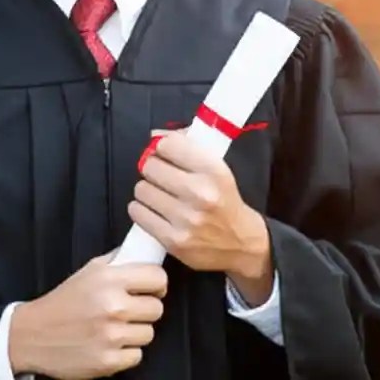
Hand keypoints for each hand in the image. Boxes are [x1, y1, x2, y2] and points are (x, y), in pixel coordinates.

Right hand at [9, 250, 166, 378]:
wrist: (32, 335)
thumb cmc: (62, 302)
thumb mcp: (88, 272)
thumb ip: (117, 263)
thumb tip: (144, 254)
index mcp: (108, 279)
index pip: (157, 278)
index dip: (157, 284)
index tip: (151, 289)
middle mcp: (112, 306)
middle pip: (157, 309)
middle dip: (145, 310)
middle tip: (129, 311)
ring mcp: (111, 335)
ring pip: (148, 333)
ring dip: (135, 332)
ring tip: (115, 328)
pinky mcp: (108, 361)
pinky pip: (137, 355)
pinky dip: (125, 352)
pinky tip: (109, 344)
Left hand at [128, 130, 271, 289]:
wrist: (241, 243)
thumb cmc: (225, 200)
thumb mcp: (216, 169)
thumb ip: (186, 146)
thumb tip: (154, 136)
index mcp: (214, 170)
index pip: (168, 145)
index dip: (163, 147)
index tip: (165, 154)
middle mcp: (200, 193)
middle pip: (150, 167)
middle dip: (153, 169)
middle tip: (161, 176)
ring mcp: (186, 219)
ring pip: (142, 190)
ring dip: (147, 191)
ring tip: (160, 195)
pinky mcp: (173, 241)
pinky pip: (138, 213)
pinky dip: (142, 210)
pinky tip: (155, 211)